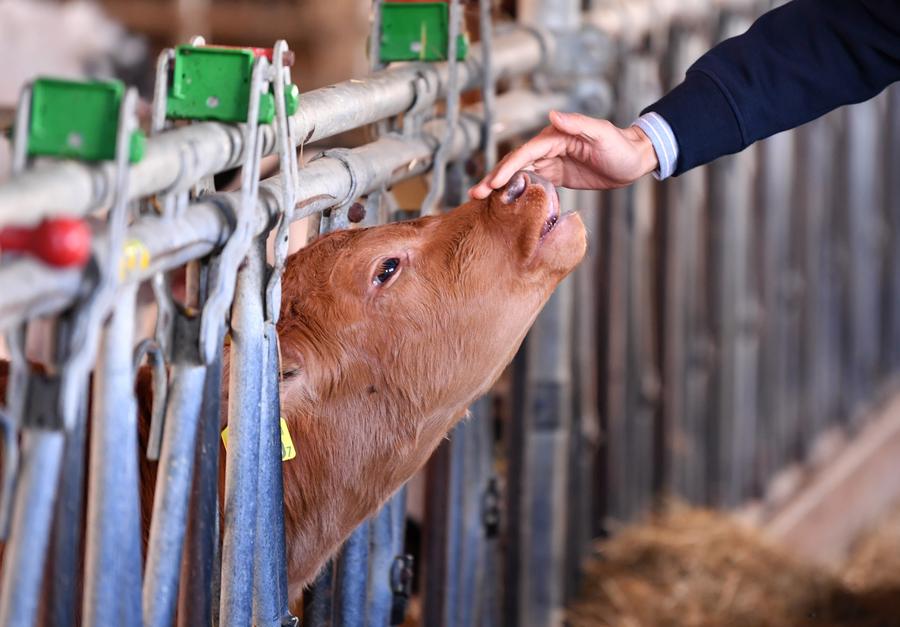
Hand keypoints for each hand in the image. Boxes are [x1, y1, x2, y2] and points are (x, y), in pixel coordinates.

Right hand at [468, 110, 658, 198]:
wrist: (634, 160)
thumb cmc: (620, 145)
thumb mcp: (601, 133)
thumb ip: (577, 124)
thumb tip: (552, 115)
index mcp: (555, 136)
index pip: (525, 153)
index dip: (508, 168)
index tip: (494, 183)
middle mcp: (548, 148)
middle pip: (515, 164)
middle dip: (494, 179)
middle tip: (475, 195)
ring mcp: (550, 162)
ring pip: (518, 175)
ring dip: (498, 187)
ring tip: (478, 200)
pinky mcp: (555, 176)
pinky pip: (530, 184)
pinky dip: (514, 193)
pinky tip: (501, 203)